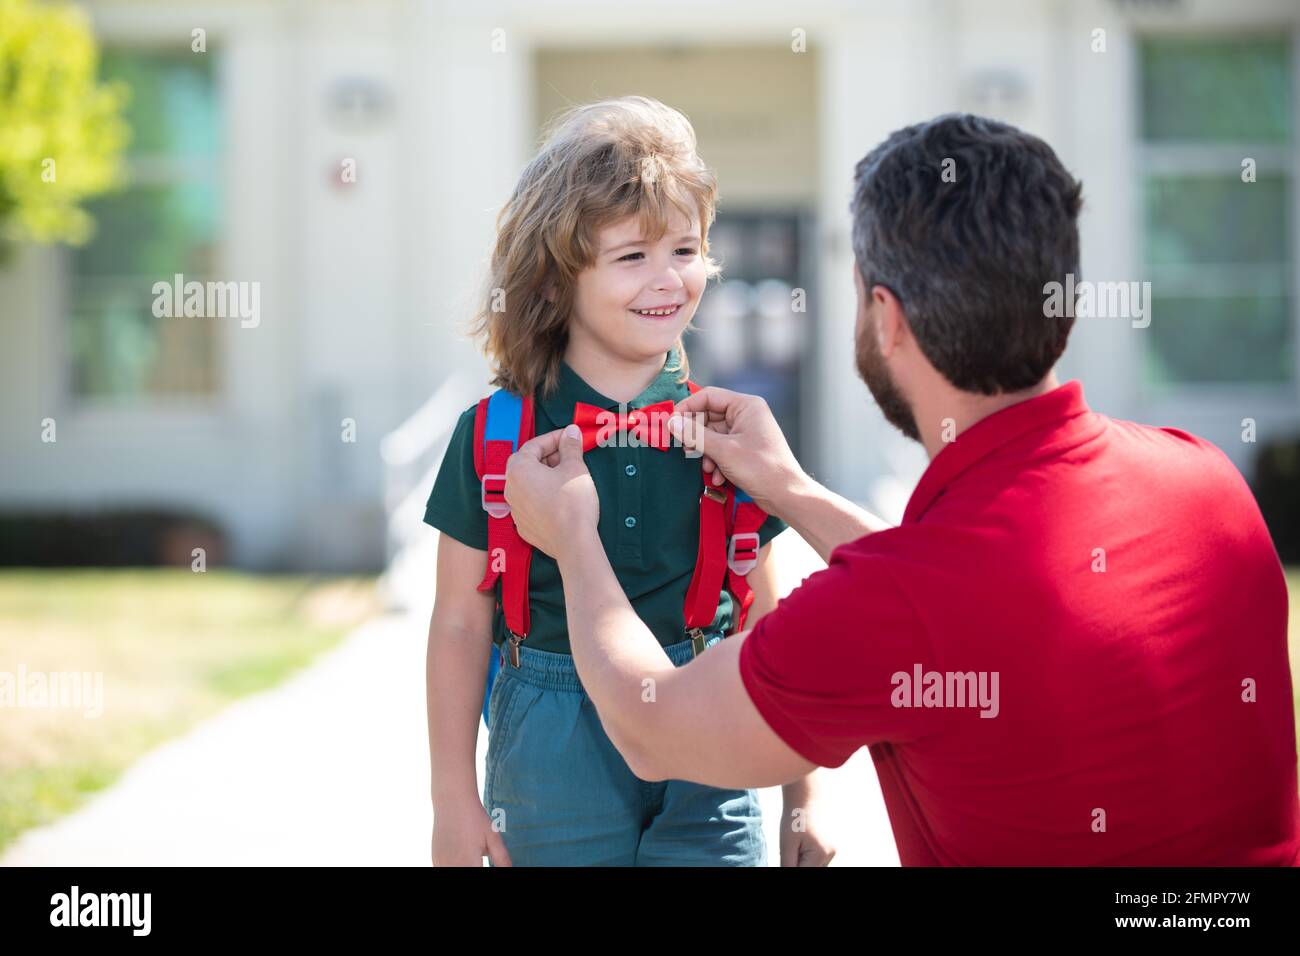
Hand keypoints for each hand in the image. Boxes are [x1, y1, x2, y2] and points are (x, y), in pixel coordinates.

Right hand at [431, 795, 511, 866]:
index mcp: (469, 863)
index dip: (485, 871)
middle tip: (480, 860)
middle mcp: (452, 865)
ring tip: (471, 856)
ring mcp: (440, 862)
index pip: (478, 875)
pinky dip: (453, 866)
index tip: (485, 863)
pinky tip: (460, 856)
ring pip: (452, 873)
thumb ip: (502, 859)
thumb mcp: (493, 837)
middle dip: (475, 867)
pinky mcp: (435, 858)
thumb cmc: (475, 818)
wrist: (452, 801)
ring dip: (463, 868)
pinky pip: (443, 869)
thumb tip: (510, 870)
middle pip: (465, 874)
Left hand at [504, 424, 598, 560]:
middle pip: (528, 463)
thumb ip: (570, 446)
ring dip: (546, 476)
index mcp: (518, 469)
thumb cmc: (572, 503)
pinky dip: (544, 496)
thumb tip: (571, 433)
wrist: (573, 542)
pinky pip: (532, 503)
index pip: (534, 445)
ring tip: (568, 476)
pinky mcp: (524, 525)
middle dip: (549, 456)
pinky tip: (561, 498)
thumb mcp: (575, 467)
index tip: (570, 437)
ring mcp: (515, 509)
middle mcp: (511, 488)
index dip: (554, 438)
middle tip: (569, 455)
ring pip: (529, 484)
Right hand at [668, 387, 807, 517]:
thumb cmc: (762, 469)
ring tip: (707, 469)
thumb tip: (672, 422)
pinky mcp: (745, 449)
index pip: (708, 396)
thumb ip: (695, 435)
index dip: (687, 409)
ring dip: (706, 454)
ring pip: (713, 436)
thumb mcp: (724, 451)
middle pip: (709, 417)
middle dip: (697, 437)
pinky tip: (718, 477)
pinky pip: (721, 449)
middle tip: (685, 450)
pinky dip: (716, 462)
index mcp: (746, 406)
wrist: (786, 495)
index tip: (671, 424)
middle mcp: (747, 415)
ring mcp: (746, 433)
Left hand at [779, 794, 836, 866]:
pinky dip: (807, 857)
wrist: (805, 799)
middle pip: (809, 869)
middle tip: (791, 849)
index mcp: (820, 854)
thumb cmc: (794, 819)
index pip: (803, 872)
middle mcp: (830, 854)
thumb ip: (788, 865)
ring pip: (812, 866)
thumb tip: (786, 872)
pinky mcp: (829, 847)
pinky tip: (801, 843)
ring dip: (802, 861)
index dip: (792, 866)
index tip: (786, 857)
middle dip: (797, 864)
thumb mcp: (786, 845)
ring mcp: (831, 851)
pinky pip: (816, 860)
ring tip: (796, 843)